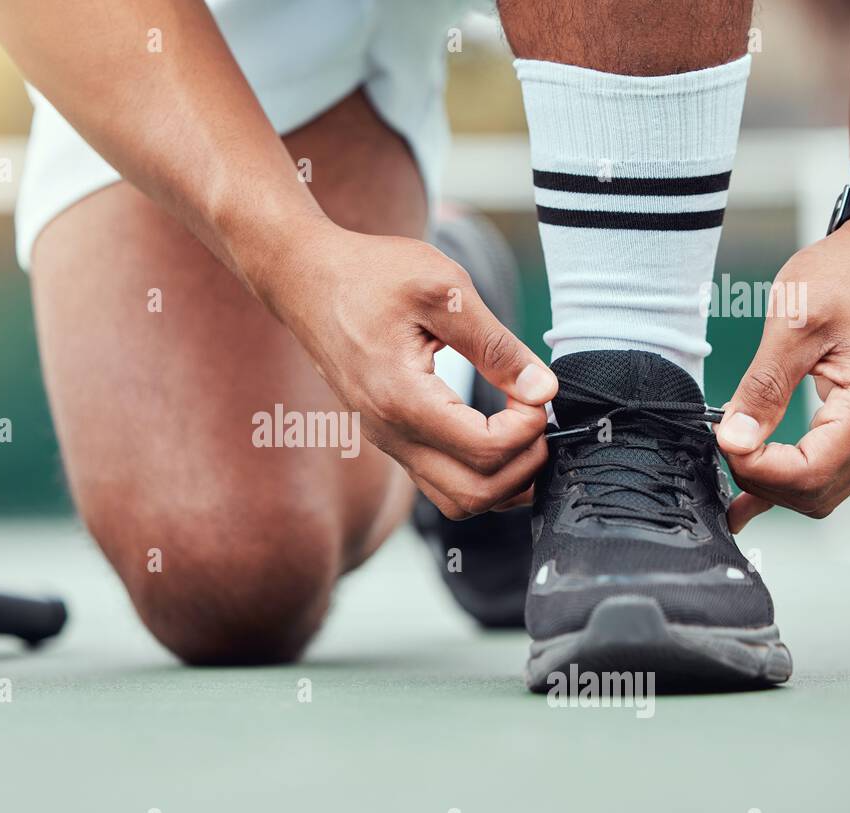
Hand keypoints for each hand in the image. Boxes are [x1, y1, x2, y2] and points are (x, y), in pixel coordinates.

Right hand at [258, 221, 556, 518]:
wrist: (306, 280)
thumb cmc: (369, 275)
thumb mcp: (443, 290)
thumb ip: (496, 345)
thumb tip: (543, 389)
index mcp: (402, 398)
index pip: (486, 451)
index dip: (529, 428)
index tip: (536, 390)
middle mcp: (391, 433)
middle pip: (476, 495)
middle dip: (524, 464)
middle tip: (536, 415)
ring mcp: (388, 442)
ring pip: (460, 501)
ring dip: (505, 478)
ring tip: (522, 428)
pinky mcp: (391, 438)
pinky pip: (443, 483)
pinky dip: (482, 474)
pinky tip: (499, 432)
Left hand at [716, 214, 849, 531]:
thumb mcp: (794, 321)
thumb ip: (762, 387)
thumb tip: (733, 439)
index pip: (809, 474)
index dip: (756, 470)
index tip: (723, 442)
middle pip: (816, 492)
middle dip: (761, 480)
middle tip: (723, 443)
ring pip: (823, 489)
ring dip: (774, 482)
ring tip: (733, 456)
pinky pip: (831, 468)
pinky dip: (790, 478)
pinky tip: (752, 492)